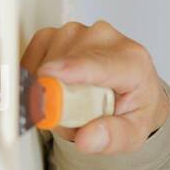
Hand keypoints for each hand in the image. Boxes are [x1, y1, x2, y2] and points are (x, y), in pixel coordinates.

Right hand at [21, 20, 169, 153]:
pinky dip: (38, 78)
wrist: (134, 92)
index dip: (71, 70)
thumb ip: (115, 137)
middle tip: (75, 119)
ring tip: (71, 102)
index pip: (98, 64)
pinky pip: (35, 55)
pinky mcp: (59, 33)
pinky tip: (57, 88)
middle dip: (60, 99)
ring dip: (50, 89)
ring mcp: (81, 32)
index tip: (48, 76)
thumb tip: (88, 138)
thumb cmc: (134, 109)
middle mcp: (107, 39)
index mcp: (132, 61)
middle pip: (66, 65)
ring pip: (47, 60)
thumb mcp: (134, 133)